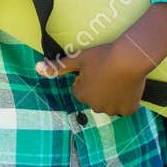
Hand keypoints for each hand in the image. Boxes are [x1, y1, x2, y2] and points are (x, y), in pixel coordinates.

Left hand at [37, 40, 152, 116]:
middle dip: (99, 88)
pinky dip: (127, 100)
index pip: (81, 89)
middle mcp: (95, 106)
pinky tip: (128, 87)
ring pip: (110, 104)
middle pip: (95, 98)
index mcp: (81, 95)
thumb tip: (37, 68)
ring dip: (113, 95)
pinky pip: (125, 107)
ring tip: (118, 78)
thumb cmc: (102, 56)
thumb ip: (58, 66)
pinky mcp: (128, 109)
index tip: (95, 68)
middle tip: (107, 72)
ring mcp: (112, 109)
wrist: (129, 58)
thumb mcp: (78, 59)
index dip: (88, 77)